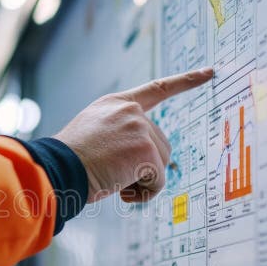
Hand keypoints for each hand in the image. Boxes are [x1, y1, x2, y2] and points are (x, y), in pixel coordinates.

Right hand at [54, 67, 213, 202]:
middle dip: (142, 167)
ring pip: (161, 165)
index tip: (210, 72)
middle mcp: (131, 111)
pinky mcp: (146, 152)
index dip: (185, 81)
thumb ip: (119, 134)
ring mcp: (140, 129)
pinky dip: (144, 194)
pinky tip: (120, 190)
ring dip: (141, 181)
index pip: (157, 88)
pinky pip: (158, 182)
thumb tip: (147, 161)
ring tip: (113, 180)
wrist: (56, 170)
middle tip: (112, 174)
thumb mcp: (92, 135)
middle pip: (160, 145)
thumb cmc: (67, 162)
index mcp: (116, 104)